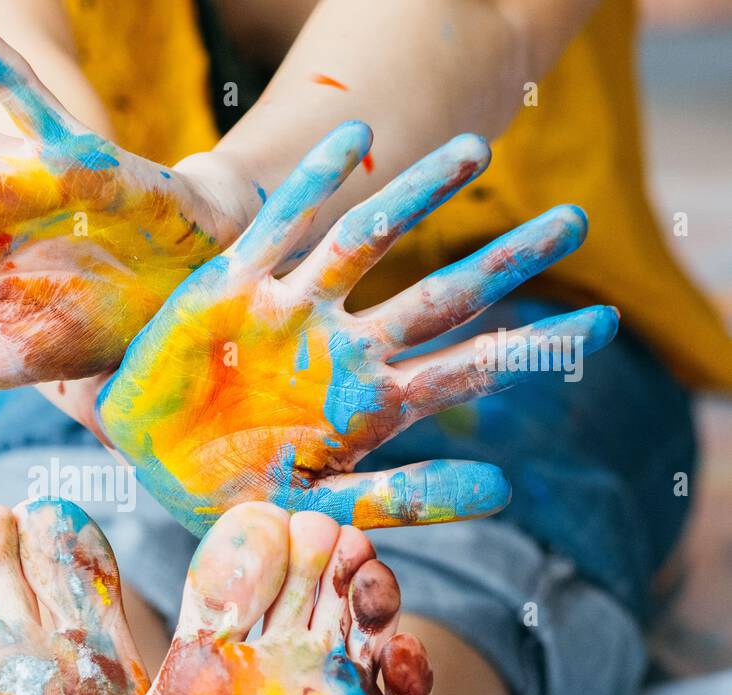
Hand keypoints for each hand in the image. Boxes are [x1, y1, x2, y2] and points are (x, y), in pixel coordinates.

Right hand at [98, 122, 620, 532]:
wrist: (139, 464)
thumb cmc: (223, 497)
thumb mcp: (314, 509)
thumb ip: (401, 499)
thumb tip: (504, 488)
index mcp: (367, 404)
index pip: (467, 367)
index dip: (536, 345)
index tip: (605, 324)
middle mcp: (339, 348)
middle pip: (437, 293)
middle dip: (504, 260)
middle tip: (573, 222)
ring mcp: (288, 310)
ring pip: (367, 238)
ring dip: (420, 195)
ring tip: (478, 150)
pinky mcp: (232, 285)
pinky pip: (280, 223)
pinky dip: (316, 180)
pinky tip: (361, 135)